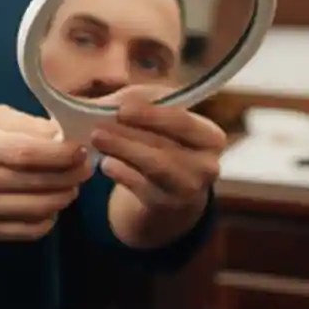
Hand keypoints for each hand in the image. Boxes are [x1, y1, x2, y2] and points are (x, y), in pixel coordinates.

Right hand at [0, 104, 91, 241]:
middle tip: (86, 169)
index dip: (61, 154)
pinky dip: (48, 220)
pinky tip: (50, 206)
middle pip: (36, 182)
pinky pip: (27, 231)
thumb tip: (65, 135)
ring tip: (70, 186)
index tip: (82, 150)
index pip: (27, 153)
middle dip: (71, 176)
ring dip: (63, 198)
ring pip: (36, 209)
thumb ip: (27, 125)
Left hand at [92, 101, 225, 212]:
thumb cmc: (162, 141)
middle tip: (99, 125)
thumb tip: (118, 102)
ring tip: (97, 138)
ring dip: (122, 150)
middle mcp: (207, 165)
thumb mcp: (158, 118)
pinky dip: (120, 172)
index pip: (182, 122)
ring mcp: (189, 189)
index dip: (151, 115)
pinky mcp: (167, 205)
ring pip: (154, 167)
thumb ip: (142, 103)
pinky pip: (141, 187)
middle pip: (165, 146)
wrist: (168, 189)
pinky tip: (105, 162)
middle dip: (129, 134)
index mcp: (211, 137)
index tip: (122, 109)